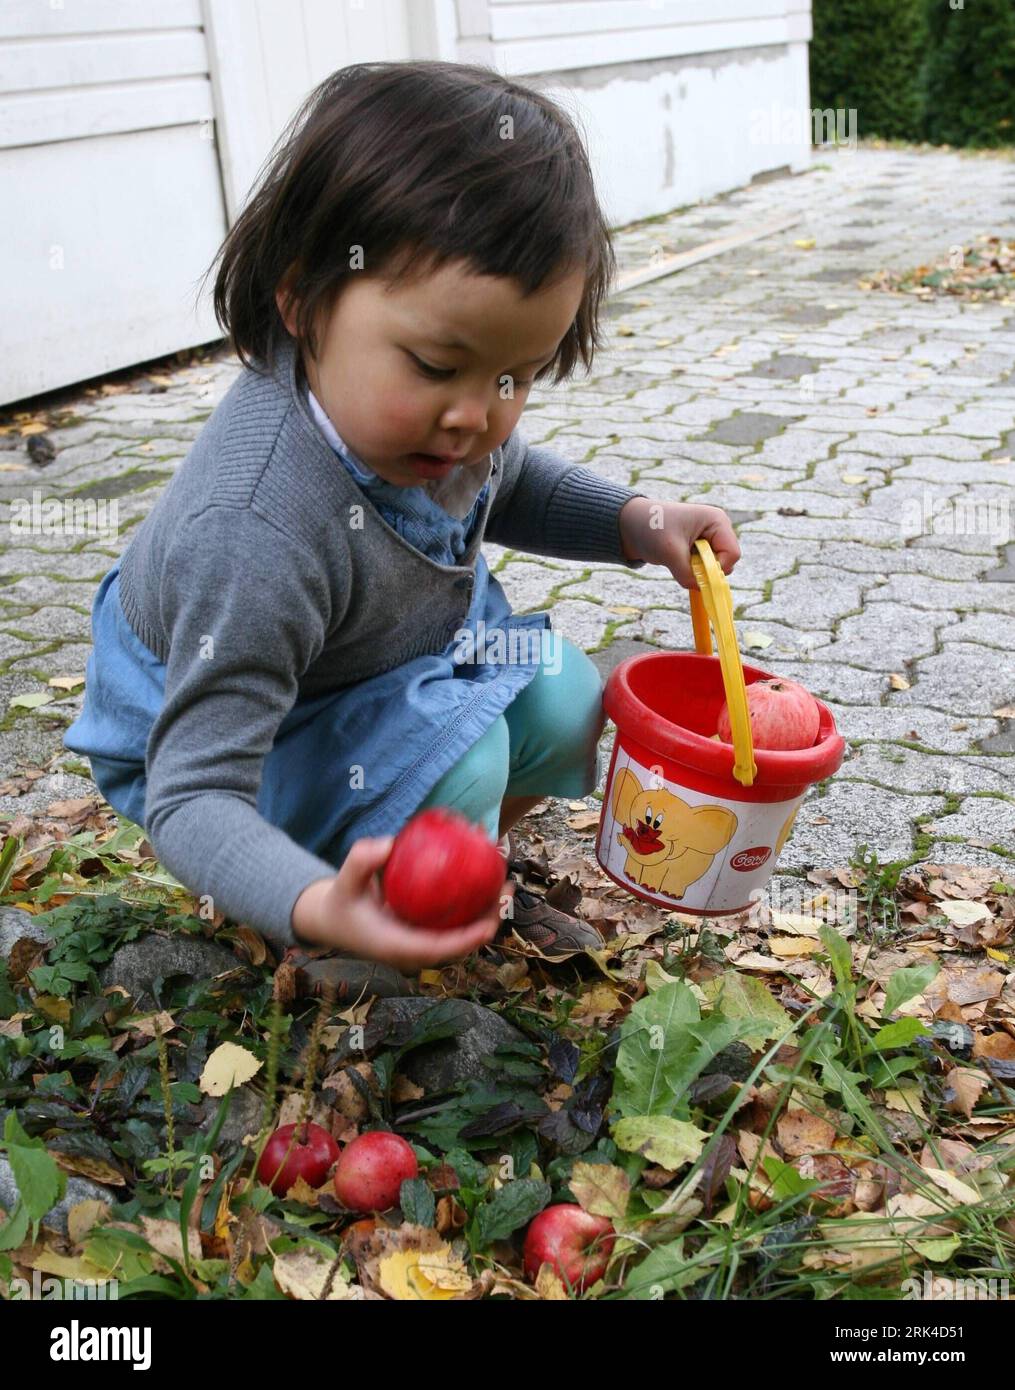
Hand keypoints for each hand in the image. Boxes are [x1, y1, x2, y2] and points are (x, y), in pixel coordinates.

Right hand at [290, 836, 512, 973]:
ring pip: (462, 934)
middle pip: (462, 944)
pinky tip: (482, 879)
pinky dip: (471, 906)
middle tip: (507, 889)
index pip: (440, 949)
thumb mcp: (343, 881)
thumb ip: (360, 861)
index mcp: (398, 947)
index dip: (468, 939)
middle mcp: (416, 950)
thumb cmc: (340, 901)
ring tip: (504, 882)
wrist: (330, 919)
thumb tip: (388, 843)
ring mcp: (422, 944)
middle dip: (490, 922)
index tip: (490, 924)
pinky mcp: (424, 934)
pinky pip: (453, 923)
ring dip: (487, 913)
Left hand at [618, 497, 741, 588]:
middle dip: (707, 570)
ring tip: (677, 560)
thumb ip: (687, 573)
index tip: (696, 572)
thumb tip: (700, 589)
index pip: (732, 553)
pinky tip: (677, 563)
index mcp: (716, 521)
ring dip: (698, 572)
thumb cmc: (652, 528)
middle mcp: (717, 529)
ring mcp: (709, 540)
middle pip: (727, 562)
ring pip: (715, 568)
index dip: (717, 568)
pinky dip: (692, 572)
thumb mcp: (670, 552)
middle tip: (683, 564)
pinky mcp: (699, 550)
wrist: (630, 525)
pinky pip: (704, 569)